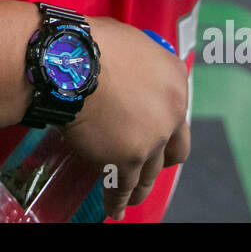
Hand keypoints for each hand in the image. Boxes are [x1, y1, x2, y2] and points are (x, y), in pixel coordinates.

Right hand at [59, 17, 189, 220]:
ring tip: (131, 198)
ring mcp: (152, 139)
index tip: (156, 133)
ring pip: (149, 173)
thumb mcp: (131, 42)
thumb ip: (141, 64)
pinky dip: (117, 200)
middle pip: (174, 149)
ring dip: (140, 188)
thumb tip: (129, 69)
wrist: (72, 62)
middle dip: (162, 161)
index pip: (178, 112)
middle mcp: (171, 112)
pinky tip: (113, 208)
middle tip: (148, 167)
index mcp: (176, 80)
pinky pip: (123, 186)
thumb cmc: (92, 42)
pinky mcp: (127, 159)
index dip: (165, 125)